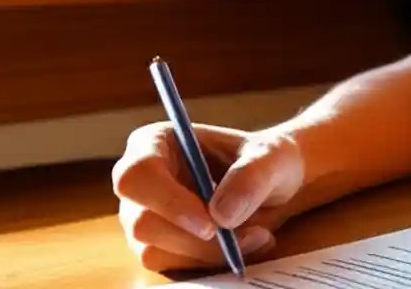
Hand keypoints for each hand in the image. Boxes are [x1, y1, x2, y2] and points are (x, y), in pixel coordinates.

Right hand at [111, 121, 305, 271]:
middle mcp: (140, 183)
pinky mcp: (157, 247)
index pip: (136, 175)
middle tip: (247, 235)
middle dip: (195, 238)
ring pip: (156, 251)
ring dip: (209, 252)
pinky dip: (210, 262)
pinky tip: (243, 245)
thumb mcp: (272, 158)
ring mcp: (143, 217)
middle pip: (143, 222)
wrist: (274, 184)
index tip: (211, 224)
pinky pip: (171, 267)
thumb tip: (221, 214)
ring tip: (256, 234)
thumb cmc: (266, 160)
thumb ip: (251, 177)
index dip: (168, 202)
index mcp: (154, 143)